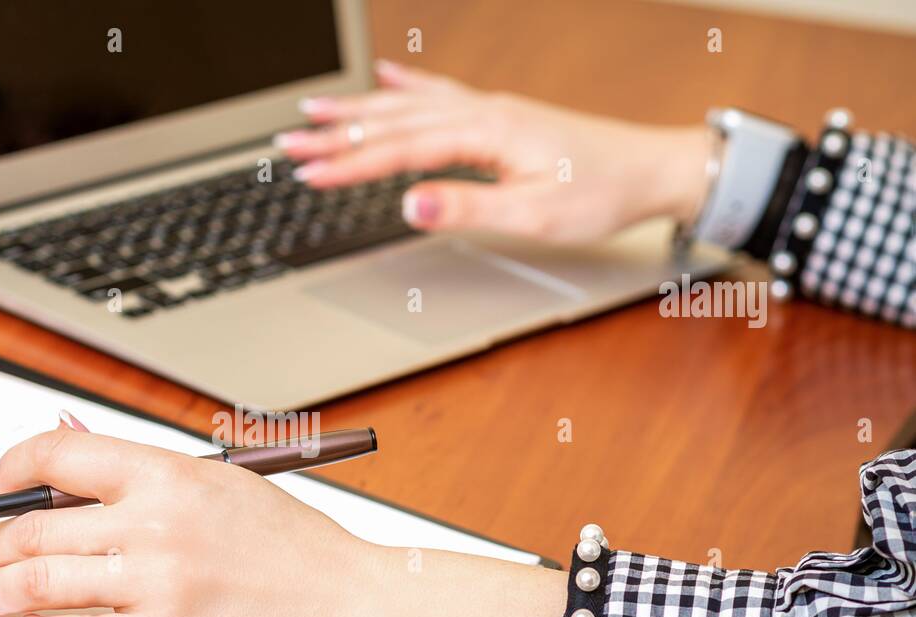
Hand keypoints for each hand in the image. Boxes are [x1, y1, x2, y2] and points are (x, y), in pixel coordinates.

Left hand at [0, 412, 566, 616]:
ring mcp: (153, 584)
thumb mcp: (218, 482)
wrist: (347, 602)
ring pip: (35, 584)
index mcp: (166, 472)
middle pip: (29, 528)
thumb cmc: (290, 543)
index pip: (53, 454)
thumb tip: (66, 443)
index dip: (5, 472)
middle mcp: (152, 522)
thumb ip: (139, 467)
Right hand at [276, 59, 710, 242]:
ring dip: (359, 110)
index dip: (349, 164)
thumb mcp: (535, 214)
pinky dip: (407, 87)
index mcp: (487, 133)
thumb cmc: (602, 193)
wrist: (654, 169)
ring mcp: (491, 109)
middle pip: (394, 122)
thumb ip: (466, 208)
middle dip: (336, 134)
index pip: (400, 151)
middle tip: (286, 143)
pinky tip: (386, 78)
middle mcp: (483, 111)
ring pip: (410, 106)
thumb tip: (408, 205)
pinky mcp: (500, 115)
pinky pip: (440, 94)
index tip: (308, 175)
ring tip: (312, 110)